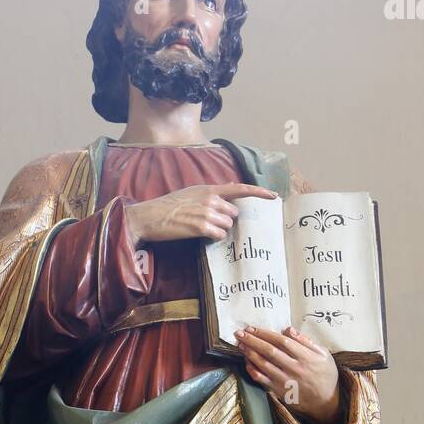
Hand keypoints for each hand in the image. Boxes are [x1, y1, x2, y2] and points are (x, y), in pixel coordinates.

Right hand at [125, 183, 277, 247]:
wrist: (149, 216)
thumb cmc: (168, 205)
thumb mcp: (191, 192)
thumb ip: (211, 191)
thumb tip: (228, 186)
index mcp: (209, 189)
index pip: (239, 188)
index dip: (258, 192)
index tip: (273, 196)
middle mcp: (210, 199)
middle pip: (233, 213)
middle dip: (225, 220)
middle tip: (208, 222)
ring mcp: (206, 213)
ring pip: (227, 225)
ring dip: (218, 230)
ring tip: (200, 227)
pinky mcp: (200, 227)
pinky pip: (218, 235)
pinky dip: (212, 237)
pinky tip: (200, 235)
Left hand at [236, 324, 340, 423]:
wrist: (327, 401)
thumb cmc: (325, 374)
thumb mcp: (323, 354)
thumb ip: (306, 341)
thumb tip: (288, 329)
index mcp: (306, 357)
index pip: (281, 341)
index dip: (265, 333)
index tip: (252, 328)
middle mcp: (294, 368)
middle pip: (269, 351)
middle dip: (252, 341)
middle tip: (239, 333)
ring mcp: (286, 381)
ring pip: (264, 365)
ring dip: (250, 353)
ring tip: (240, 345)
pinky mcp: (280, 391)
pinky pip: (262, 380)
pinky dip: (253, 370)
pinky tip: (247, 362)